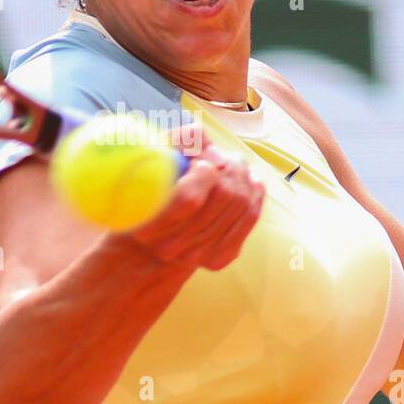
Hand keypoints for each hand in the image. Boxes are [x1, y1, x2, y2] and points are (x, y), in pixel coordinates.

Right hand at [126, 125, 264, 270]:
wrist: (152, 243)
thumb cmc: (152, 194)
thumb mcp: (154, 166)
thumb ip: (177, 145)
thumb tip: (207, 146)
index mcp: (148, 224)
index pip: (190, 199)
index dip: (204, 172)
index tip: (201, 163)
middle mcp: (171, 246)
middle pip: (223, 197)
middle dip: (231, 168)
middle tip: (225, 158)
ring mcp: (197, 255)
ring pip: (240, 205)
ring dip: (243, 176)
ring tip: (234, 165)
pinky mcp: (219, 258)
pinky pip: (250, 218)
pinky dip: (255, 193)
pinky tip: (249, 180)